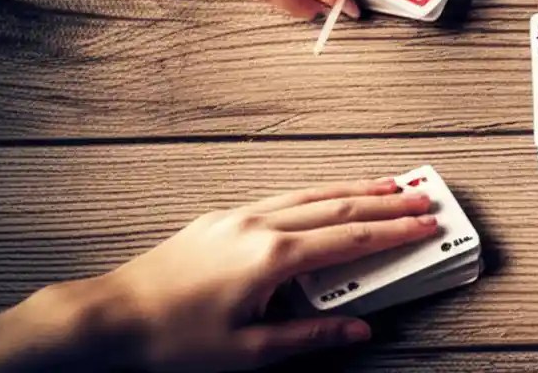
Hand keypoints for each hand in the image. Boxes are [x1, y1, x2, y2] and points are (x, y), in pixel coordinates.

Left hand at [82, 179, 436, 370]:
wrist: (109, 317)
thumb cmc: (171, 338)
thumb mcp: (248, 350)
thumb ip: (310, 337)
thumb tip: (357, 328)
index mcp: (272, 257)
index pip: (351, 240)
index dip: (396, 233)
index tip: (427, 226)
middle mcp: (259, 226)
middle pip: (339, 207)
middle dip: (387, 204)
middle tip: (425, 198)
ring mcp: (238, 216)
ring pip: (312, 193)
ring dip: (355, 190)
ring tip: (390, 186)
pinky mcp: (221, 218)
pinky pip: (283, 196)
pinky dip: (317, 193)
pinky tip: (328, 195)